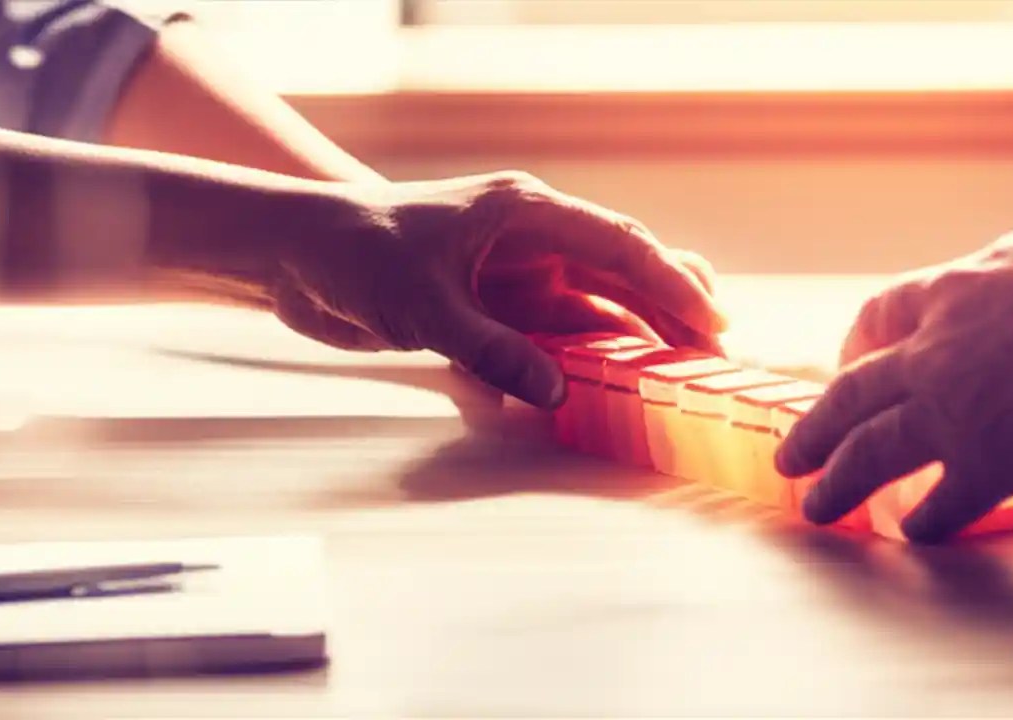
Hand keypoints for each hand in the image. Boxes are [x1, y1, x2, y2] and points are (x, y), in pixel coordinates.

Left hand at [270, 172, 725, 408]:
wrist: (295, 259)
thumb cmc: (355, 256)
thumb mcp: (422, 304)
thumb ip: (489, 349)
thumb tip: (558, 395)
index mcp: (523, 211)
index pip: (618, 242)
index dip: (671, 282)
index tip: (715, 322)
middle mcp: (528, 239)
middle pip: (619, 272)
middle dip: (670, 310)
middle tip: (717, 357)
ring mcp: (511, 274)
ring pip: (592, 305)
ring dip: (633, 337)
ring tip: (680, 374)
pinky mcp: (490, 308)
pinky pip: (552, 334)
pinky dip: (584, 357)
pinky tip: (613, 382)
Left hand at [775, 230, 1012, 541]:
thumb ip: (1010, 272)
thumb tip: (1010, 276)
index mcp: (955, 290)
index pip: (885, 311)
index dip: (859, 340)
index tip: (846, 362)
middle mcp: (934, 352)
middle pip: (851, 394)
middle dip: (815, 429)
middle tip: (790, 459)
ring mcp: (952, 411)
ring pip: (869, 452)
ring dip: (838, 484)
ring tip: (816, 508)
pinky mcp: (988, 463)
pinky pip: (941, 502)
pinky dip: (926, 521)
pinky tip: (916, 534)